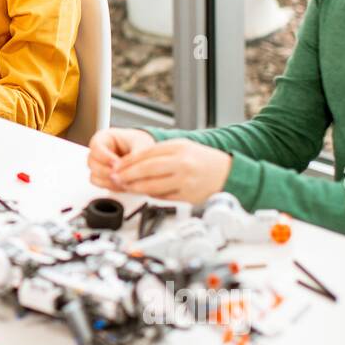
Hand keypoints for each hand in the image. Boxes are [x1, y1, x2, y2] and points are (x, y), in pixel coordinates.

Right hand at [87, 128, 156, 190]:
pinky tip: (123, 185)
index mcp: (104, 137)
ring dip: (109, 180)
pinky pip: (99, 184)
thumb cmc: (141, 145)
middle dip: (107, 171)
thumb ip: (133, 157)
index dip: (105, 157)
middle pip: (92, 163)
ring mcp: (99, 165)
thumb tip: (124, 171)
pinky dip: (110, 186)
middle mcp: (98, 151)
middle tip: (121, 174)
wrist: (145, 156)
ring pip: (94, 175)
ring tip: (125, 181)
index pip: (96, 147)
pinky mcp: (102, 176)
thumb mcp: (141, 147)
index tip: (117, 163)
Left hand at [110, 138, 232, 204]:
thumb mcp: (183, 147)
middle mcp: (182, 163)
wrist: (229, 173)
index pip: (145, 154)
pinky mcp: (188, 196)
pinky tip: (143, 193)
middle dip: (126, 175)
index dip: (127, 161)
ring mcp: (185, 180)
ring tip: (125, 187)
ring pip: (152, 186)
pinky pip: (162, 197)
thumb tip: (133, 162)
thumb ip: (159, 153)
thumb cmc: (203, 160)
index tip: (116, 166)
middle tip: (115, 177)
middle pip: (146, 169)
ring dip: (135, 187)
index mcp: (178, 147)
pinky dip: (150, 195)